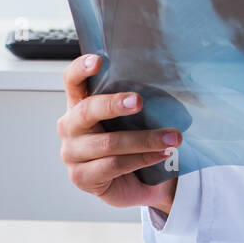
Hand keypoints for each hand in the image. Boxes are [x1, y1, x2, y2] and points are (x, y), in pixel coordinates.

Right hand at [58, 54, 179, 213]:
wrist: (138, 182)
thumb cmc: (134, 141)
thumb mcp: (135, 118)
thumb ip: (137, 102)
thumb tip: (170, 84)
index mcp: (79, 104)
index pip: (72, 81)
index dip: (81, 69)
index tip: (98, 60)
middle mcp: (70, 127)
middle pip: (87, 110)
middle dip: (114, 104)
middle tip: (139, 101)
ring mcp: (72, 153)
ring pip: (108, 143)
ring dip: (145, 140)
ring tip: (173, 138)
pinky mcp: (82, 177)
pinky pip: (114, 165)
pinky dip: (142, 159)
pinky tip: (161, 155)